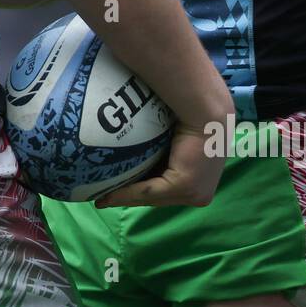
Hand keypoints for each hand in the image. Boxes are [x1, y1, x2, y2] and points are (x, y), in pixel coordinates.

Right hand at [95, 124, 222, 208]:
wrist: (205, 108)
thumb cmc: (192, 115)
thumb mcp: (173, 139)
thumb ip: (159, 150)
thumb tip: (137, 147)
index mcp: (201, 181)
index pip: (166, 191)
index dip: (140, 192)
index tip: (116, 192)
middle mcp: (200, 192)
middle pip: (158, 198)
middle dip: (130, 198)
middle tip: (104, 197)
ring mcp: (194, 192)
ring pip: (152, 197)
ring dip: (124, 197)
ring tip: (100, 198)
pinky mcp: (185, 187)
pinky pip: (150, 191)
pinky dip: (126, 193)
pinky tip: (106, 195)